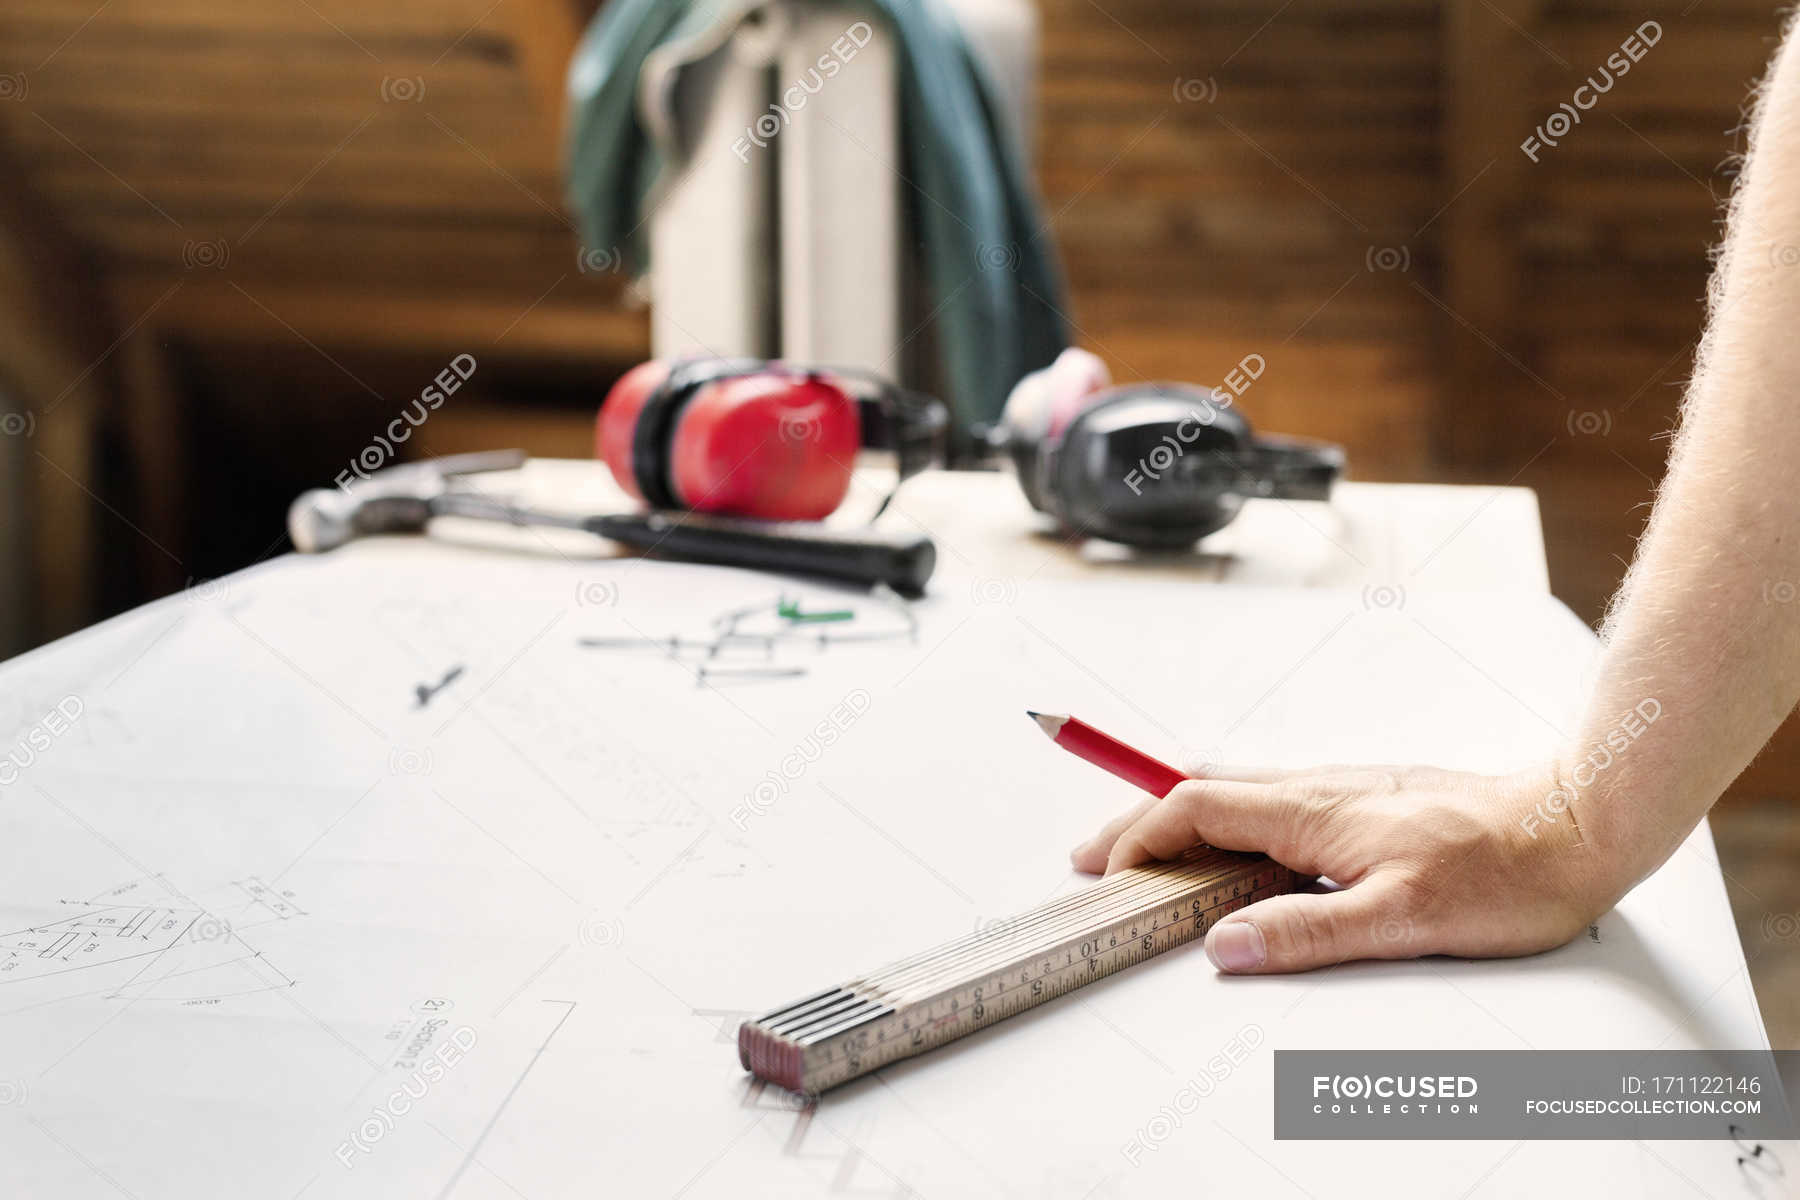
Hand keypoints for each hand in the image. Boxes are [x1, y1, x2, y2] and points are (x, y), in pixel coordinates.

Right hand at [1069, 762, 1616, 973]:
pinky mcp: (1368, 802)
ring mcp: (1342, 792)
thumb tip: (1226, 947)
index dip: (1139, 834)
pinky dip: (1229, 823)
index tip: (1105, 866)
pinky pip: (1273, 803)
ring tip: (1151, 855)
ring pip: (1238, 795)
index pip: (1194, 807)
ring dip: (1181, 819)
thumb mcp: (1402, 920)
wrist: (1573, 825)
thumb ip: (1308, 932)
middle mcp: (1317, 790)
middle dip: (1139, 819)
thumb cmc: (1503, 870)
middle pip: (1200, 791)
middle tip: (1098, 855)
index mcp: (1310, 811)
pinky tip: (1241, 854)